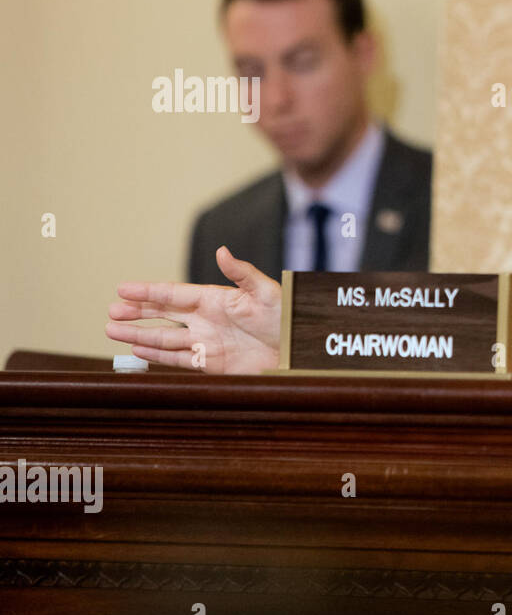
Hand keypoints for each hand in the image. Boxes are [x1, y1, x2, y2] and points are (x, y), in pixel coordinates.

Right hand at [105, 247, 281, 374]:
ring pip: (165, 338)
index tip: (121, 288)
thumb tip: (221, 251)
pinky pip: (178, 359)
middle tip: (110, 311)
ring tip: (112, 331)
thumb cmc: (287, 318)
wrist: (298, 351)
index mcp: (216, 299)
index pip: (174, 294)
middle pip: (163, 315)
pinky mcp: (212, 364)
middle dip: (136, 312)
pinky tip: (138, 351)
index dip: (148, 291)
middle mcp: (207, 320)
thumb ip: (242, 273)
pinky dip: (157, 356)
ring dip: (139, 335)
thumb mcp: (267, 292)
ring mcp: (208, 342)